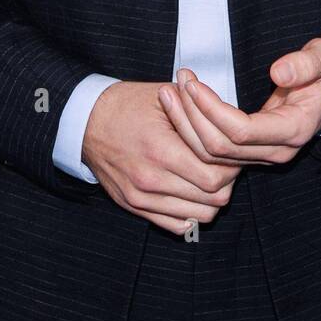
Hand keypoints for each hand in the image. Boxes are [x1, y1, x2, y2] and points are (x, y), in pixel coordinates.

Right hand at [82, 80, 240, 233]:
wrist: (86, 121)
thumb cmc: (128, 104)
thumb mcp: (164, 95)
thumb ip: (199, 109)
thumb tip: (230, 121)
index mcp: (160, 149)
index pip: (215, 175)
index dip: (233, 166)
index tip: (234, 152)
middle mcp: (150, 179)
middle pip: (211, 198)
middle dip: (228, 182)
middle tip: (228, 165)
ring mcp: (141, 197)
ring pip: (198, 215)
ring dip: (212, 199)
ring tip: (211, 176)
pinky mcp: (134, 206)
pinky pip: (176, 226)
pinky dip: (192, 214)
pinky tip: (193, 193)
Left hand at [158, 38, 320, 165]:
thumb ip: (307, 64)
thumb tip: (278, 72)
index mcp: (294, 130)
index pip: (242, 132)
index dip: (212, 110)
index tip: (192, 83)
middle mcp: (277, 151)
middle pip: (220, 148)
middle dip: (192, 116)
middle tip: (176, 82)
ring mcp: (263, 155)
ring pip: (213, 155)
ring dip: (187, 125)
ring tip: (170, 92)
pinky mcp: (252, 152)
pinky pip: (215, 151)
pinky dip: (193, 131)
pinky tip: (180, 106)